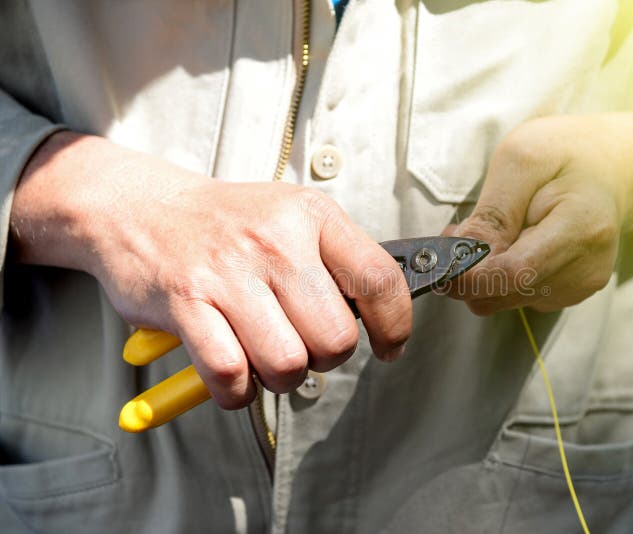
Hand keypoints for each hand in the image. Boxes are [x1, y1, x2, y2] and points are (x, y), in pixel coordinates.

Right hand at [12, 132, 411, 407]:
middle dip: (326, 358)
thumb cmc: (226, 223)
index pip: (379, 280)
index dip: (395, 325)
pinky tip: (233, 369)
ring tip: (265, 353)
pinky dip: (237, 390)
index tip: (389, 346)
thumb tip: (381, 317)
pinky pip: (231, 376)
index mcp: (312, 216)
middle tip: (305, 344)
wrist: (141, 209)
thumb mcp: (292, 216)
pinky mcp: (187, 304)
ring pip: (288, 364)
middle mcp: (275, 241)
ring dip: (281, 377)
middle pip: (336, 338)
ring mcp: (229, 273)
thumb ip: (337, 260)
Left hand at [447, 100, 632, 314]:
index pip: (515, 273)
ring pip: (507, 299)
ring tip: (497, 229)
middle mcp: (586, 267)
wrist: (612, 166)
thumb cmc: (566, 154)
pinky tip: (514, 243)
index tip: (439, 263)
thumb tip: (462, 256)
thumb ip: (493, 211)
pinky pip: (519, 295)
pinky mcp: (572, 292)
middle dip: (471, 272)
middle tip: (460, 232)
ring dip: (486, 273)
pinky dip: (502, 276)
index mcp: (580, 228)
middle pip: (507, 293)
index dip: (470, 276)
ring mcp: (581, 285)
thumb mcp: (522, 160)